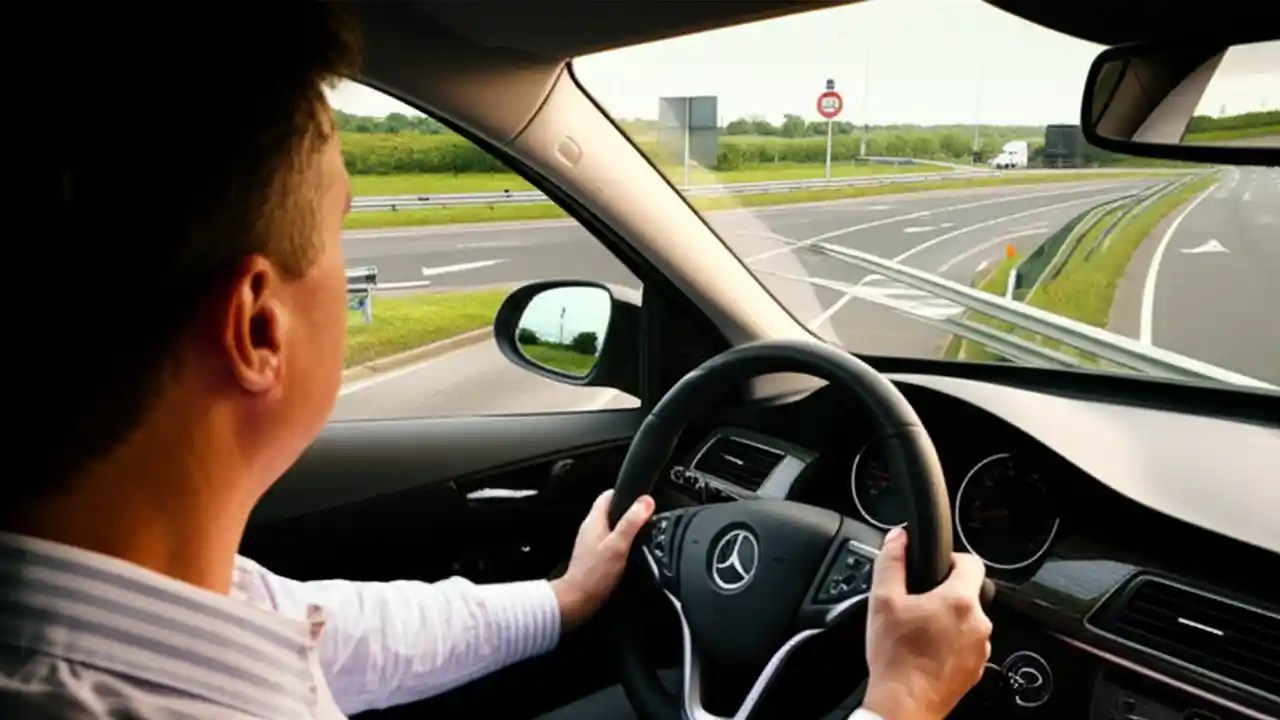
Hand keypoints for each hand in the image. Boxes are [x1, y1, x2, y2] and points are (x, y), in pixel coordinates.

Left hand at [551, 489, 654, 630]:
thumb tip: (646, 500)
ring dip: (625, 530)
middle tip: (646, 519)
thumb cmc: (595, 574)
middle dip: (628, 513)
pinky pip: (609, 543)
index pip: (608, 495)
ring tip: (641, 536)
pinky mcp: (593, 557)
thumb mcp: (618, 545)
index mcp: (594, 521)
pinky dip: (620, 544)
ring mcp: (590, 544)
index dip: (625, 493)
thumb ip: (632, 522)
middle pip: (611, 512)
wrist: (578, 600)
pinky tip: (629, 554)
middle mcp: (590, 529)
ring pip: (610, 528)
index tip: (642, 499)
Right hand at [862, 527, 992, 719]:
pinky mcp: (976, 668)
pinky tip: (926, 650)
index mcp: (959, 601)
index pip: (972, 561)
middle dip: (944, 593)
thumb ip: (891, 562)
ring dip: (948, 619)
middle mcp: (978, 623)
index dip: (951, 558)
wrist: (904, 705)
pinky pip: (967, 643)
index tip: (935, 567)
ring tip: (918, 630)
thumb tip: (897, 538)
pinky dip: (951, 642)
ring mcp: (980, 648)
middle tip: (916, 604)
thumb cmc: (895, 658)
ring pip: (967, 619)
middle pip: (968, 592)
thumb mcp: (883, 601)